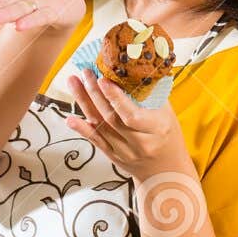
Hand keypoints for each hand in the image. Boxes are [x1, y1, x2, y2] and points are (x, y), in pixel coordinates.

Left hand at [65, 72, 192, 181]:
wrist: (166, 169)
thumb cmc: (167, 135)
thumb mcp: (167, 114)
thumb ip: (150, 94)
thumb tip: (132, 68)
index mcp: (156, 129)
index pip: (131, 115)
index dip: (115, 98)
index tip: (103, 79)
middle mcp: (139, 143)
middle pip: (111, 118)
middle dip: (95, 93)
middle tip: (85, 73)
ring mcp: (125, 152)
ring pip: (100, 126)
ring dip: (84, 103)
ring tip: (74, 82)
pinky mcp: (113, 157)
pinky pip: (96, 141)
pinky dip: (82, 129)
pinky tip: (70, 118)